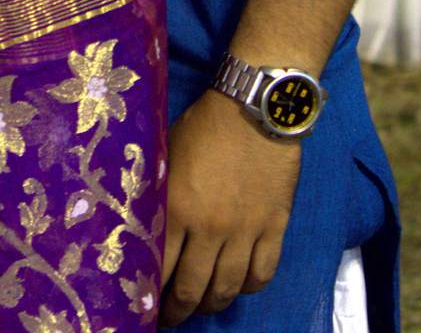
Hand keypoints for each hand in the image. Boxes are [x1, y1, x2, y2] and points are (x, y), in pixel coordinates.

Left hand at [159, 90, 300, 326]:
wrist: (253, 107)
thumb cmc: (203, 126)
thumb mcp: (168, 156)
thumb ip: (161, 196)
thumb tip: (147, 226)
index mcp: (178, 209)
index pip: (161, 268)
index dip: (152, 293)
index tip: (146, 303)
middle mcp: (211, 228)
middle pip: (194, 288)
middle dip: (180, 309)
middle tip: (172, 316)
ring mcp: (246, 231)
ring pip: (228, 287)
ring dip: (213, 303)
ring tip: (203, 306)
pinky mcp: (274, 227)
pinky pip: (263, 273)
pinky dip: (250, 286)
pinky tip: (239, 285)